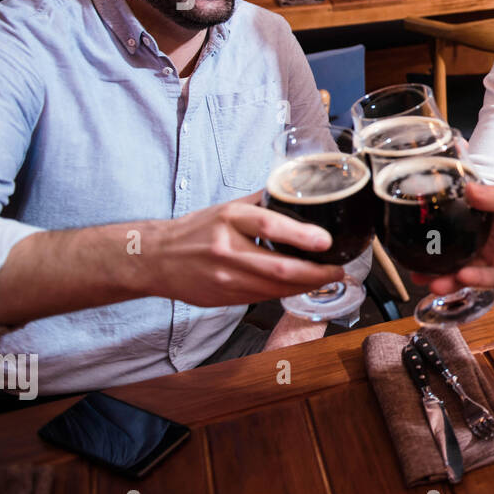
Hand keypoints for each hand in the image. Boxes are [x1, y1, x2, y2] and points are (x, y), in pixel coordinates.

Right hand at [143, 192, 346, 306]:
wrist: (156, 259)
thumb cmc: (196, 230)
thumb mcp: (227, 207)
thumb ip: (262, 203)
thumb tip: (299, 195)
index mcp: (228, 219)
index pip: (268, 226)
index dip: (301, 236)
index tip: (326, 241)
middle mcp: (226, 249)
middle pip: (279, 267)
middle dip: (316, 272)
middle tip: (337, 268)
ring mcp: (225, 278)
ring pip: (276, 288)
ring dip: (307, 286)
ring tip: (327, 277)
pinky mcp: (225, 298)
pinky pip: (265, 298)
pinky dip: (288, 293)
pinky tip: (301, 286)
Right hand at [417, 182, 493, 293]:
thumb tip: (469, 189)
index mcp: (486, 216)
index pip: (454, 220)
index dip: (435, 226)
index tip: (414, 228)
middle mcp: (485, 238)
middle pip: (452, 249)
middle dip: (432, 258)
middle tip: (412, 264)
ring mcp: (492, 258)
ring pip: (461, 268)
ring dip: (444, 275)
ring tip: (430, 281)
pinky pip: (482, 279)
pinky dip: (470, 279)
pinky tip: (461, 278)